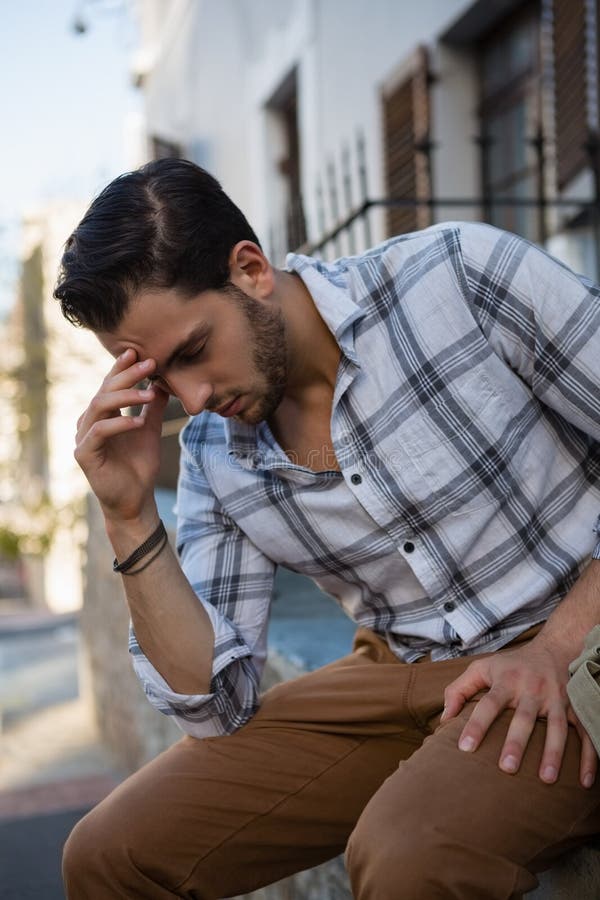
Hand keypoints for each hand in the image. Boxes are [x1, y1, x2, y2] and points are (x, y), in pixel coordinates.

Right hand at [75, 348, 168, 521]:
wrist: (135, 500)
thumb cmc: (139, 465)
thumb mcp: (151, 430)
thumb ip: (153, 407)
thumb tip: (162, 382)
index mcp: (102, 415)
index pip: (109, 385)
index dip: (121, 368)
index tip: (138, 352)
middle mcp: (88, 423)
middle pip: (104, 391)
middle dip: (127, 375)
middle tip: (149, 364)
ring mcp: (83, 438)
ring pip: (99, 407)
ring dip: (125, 396)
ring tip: (149, 393)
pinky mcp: (84, 454)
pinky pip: (100, 433)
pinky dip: (119, 424)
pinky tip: (138, 421)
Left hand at [441, 637, 597, 786]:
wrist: (555, 648)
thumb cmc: (512, 665)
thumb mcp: (482, 668)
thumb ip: (458, 690)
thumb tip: (444, 719)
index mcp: (507, 681)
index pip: (488, 704)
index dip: (476, 725)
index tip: (464, 748)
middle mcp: (532, 689)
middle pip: (525, 718)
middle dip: (516, 743)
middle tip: (507, 768)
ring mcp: (557, 698)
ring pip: (558, 727)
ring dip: (553, 753)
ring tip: (546, 779)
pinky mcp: (576, 706)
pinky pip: (586, 732)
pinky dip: (589, 756)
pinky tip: (585, 781)